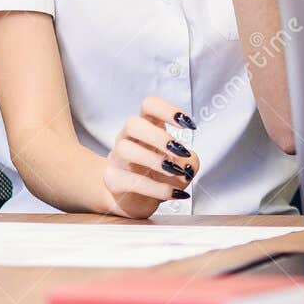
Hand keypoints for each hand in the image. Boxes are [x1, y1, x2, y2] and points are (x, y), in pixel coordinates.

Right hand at [101, 96, 199, 217]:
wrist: (135, 199)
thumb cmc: (161, 173)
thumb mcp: (183, 164)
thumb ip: (190, 162)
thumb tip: (186, 167)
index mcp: (147, 126)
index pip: (149, 105)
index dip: (168, 110)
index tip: (190, 126)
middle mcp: (128, 138)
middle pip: (132, 124)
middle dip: (159, 136)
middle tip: (180, 151)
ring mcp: (117, 158)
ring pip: (125, 149)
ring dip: (155, 161)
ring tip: (177, 172)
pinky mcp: (113, 180)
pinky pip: (130, 181)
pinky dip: (156, 188)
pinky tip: (173, 193)